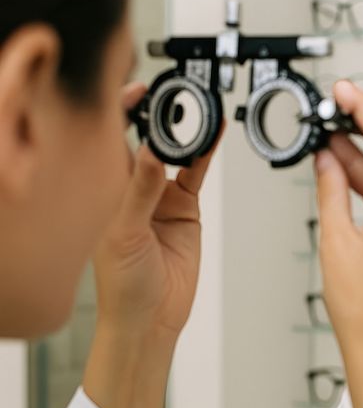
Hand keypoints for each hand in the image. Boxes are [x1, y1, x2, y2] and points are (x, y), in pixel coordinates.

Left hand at [92, 83, 218, 344]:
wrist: (152, 317)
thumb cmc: (123, 285)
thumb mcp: (125, 233)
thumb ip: (140, 190)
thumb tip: (151, 151)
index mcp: (104, 189)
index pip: (111, 139)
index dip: (123, 111)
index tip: (141, 90)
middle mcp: (131, 187)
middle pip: (146, 139)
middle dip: (159, 113)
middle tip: (175, 93)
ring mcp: (160, 195)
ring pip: (175, 151)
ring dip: (187, 130)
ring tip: (200, 107)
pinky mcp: (185, 207)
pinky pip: (196, 172)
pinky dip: (206, 152)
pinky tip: (214, 134)